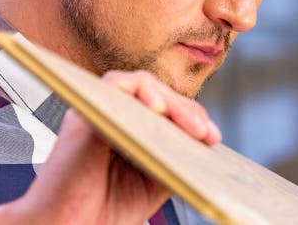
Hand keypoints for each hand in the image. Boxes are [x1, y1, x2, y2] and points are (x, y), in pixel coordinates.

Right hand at [0, 70, 221, 224]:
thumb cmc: (102, 212)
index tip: (212, 138)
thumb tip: (205, 140)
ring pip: (142, 85)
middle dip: (187, 111)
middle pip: (158, 94)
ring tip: (192, 127)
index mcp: (130, 128)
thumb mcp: (153, 182)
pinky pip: (115, 85)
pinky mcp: (84, 113)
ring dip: (171, 102)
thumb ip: (174, 156)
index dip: (191, 117)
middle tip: (205, 134)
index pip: (166, 108)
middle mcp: (113, 114)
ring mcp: (99, 110)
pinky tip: (158, 110)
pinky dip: (139, 91)